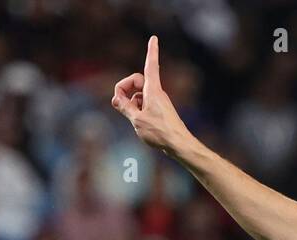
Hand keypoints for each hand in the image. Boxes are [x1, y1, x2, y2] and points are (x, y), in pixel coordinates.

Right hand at [112, 36, 191, 154]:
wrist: (179, 145)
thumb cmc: (160, 132)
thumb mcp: (137, 119)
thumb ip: (124, 107)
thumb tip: (116, 99)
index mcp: (153, 90)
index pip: (150, 65)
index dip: (151, 51)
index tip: (154, 38)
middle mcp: (157, 93)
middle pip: (137, 80)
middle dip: (125, 87)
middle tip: (120, 103)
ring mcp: (158, 102)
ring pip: (138, 94)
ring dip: (131, 102)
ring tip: (133, 118)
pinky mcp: (159, 111)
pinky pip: (143, 104)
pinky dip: (137, 109)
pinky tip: (138, 122)